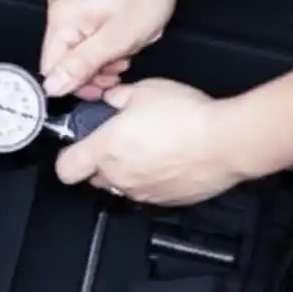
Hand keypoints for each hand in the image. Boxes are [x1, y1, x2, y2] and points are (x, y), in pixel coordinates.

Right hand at [40, 0, 186, 99]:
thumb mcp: (119, 38)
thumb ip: (82, 66)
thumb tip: (53, 87)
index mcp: (61, 18)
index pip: (52, 68)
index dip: (78, 83)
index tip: (103, 84)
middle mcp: (59, 5)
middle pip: (64, 55)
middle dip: (94, 67)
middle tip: (120, 66)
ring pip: (78, 41)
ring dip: (102, 51)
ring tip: (127, 45)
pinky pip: (85, 25)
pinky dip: (104, 34)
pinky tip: (124, 28)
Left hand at [54, 79, 243, 206]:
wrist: (227, 141)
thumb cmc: (189, 116)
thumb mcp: (145, 90)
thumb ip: (119, 97)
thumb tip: (112, 99)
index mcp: (105, 150)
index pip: (65, 168)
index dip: (67, 157)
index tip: (76, 147)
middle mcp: (120, 176)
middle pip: (92, 178)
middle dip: (99, 162)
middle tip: (117, 141)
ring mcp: (143, 192)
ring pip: (120, 187)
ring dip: (126, 171)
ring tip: (147, 148)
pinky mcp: (167, 201)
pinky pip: (148, 193)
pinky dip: (151, 180)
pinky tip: (167, 160)